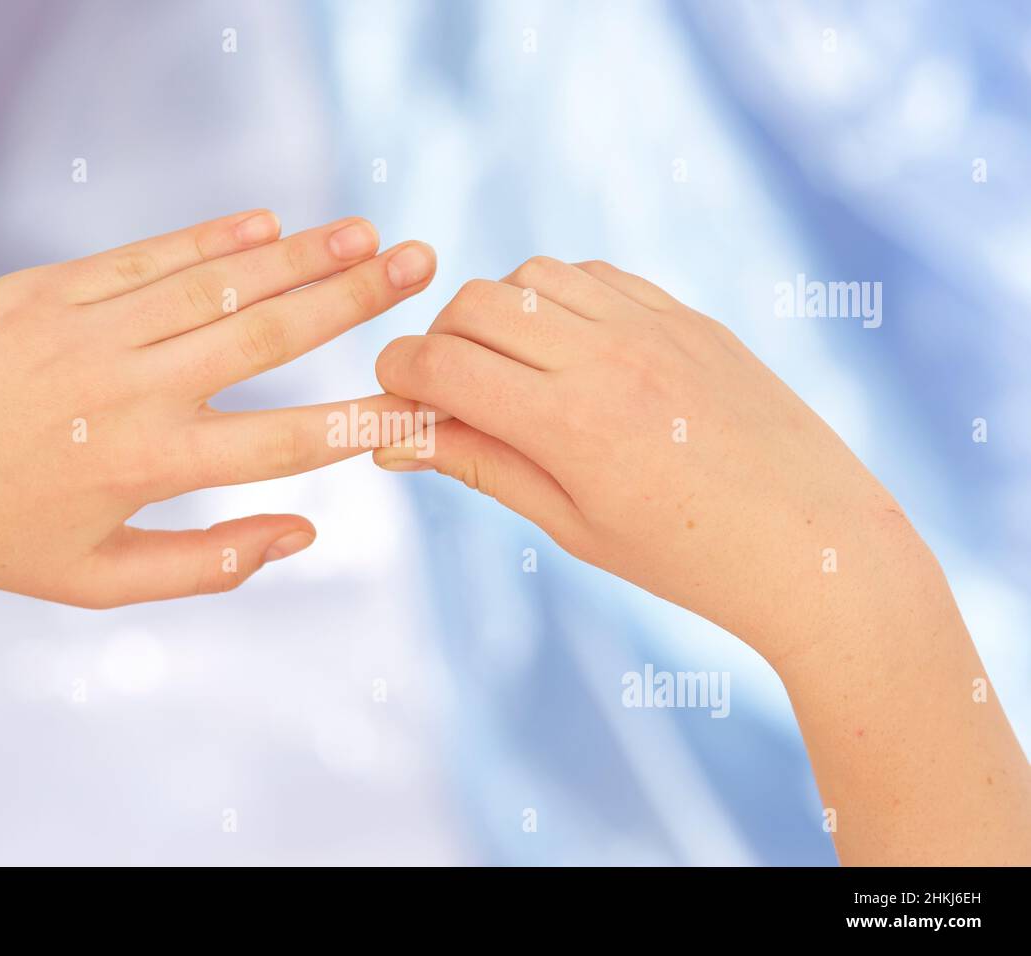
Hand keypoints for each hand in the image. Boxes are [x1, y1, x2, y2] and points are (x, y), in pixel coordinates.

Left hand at [0, 210, 436, 608]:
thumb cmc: (0, 544)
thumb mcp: (103, 582)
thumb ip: (212, 563)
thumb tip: (309, 535)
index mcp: (148, 467)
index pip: (286, 440)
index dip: (365, 416)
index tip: (426, 392)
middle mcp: (128, 391)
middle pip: (267, 333)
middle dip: (356, 296)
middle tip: (423, 262)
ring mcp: (84, 331)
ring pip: (216, 283)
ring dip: (302, 254)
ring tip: (367, 233)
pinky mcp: (43, 291)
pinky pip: (147, 257)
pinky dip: (212, 240)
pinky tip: (270, 225)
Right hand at [373, 256, 900, 660]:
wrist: (814, 547)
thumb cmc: (687, 557)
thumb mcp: (571, 524)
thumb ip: (481, 467)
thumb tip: (396, 443)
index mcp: (570, 424)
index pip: (441, 365)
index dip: (398, 376)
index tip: (395, 397)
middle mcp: (608, 358)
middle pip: (475, 305)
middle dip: (439, 340)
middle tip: (448, 388)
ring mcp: (654, 327)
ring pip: (533, 275)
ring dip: (500, 311)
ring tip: (512, 367)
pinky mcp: (689, 317)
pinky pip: (597, 275)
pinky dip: (561, 298)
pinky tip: (570, 347)